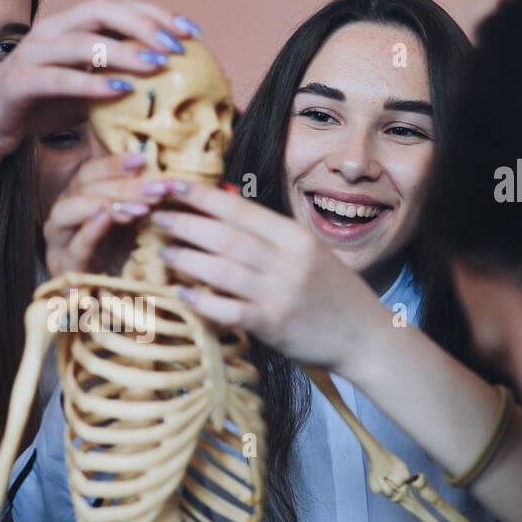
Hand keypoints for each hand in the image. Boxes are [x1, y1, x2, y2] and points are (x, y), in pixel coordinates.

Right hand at [0, 0, 197, 161]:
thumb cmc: (41, 106)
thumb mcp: (88, 91)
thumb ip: (118, 80)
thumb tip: (168, 83)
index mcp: (71, 27)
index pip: (120, 8)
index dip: (157, 14)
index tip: (192, 33)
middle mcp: (52, 31)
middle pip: (102, 11)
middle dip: (144, 24)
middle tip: (177, 45)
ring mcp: (33, 53)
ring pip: (82, 41)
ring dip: (123, 51)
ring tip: (155, 65)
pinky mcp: (19, 81)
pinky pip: (58, 78)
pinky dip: (90, 83)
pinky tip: (119, 92)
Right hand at [44, 152, 169, 275]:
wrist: (120, 313)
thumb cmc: (128, 264)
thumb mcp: (136, 227)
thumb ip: (140, 201)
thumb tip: (165, 175)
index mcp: (78, 203)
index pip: (89, 173)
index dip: (113, 163)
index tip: (143, 159)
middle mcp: (62, 220)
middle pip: (81, 188)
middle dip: (120, 184)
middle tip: (156, 188)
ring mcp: (59, 245)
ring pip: (68, 211)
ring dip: (106, 203)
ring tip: (140, 208)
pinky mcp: (64, 272)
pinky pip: (74, 247)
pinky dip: (90, 230)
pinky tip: (108, 217)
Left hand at [148, 179, 387, 368]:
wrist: (364, 336)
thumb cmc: (331, 292)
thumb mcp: (307, 252)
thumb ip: (269, 234)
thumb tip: (224, 205)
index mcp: (294, 236)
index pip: (240, 209)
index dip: (202, 196)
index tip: (171, 185)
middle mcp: (287, 260)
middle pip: (226, 236)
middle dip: (186, 224)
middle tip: (156, 217)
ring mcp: (279, 293)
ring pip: (223, 270)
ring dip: (188, 259)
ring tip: (164, 252)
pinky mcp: (273, 324)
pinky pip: (229, 310)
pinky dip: (203, 302)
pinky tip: (184, 294)